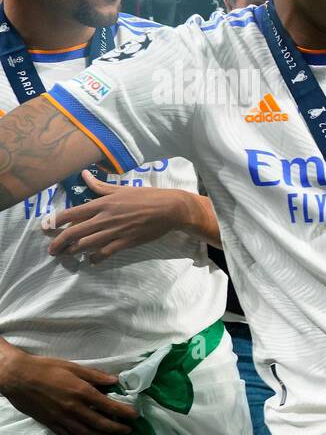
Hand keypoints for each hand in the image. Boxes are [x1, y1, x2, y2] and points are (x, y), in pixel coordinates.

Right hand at [0, 341, 136, 434]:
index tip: (135, 416)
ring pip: (86, 434)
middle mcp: (73, 408)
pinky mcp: (51, 424)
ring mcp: (61, 418)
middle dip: (117, 428)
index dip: (124, 412)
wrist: (17, 377)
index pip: (108, 406)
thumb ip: (95, 375)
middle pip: (100, 423)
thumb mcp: (73, 367)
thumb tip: (115, 380)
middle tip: (128, 430)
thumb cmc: (46, 368)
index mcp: (81, 392)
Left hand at [46, 175, 196, 261]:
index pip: (71, 213)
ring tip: (66, 255)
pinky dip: (94, 258)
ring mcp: (114, 231)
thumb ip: (99, 185)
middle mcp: (104, 218)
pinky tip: (90, 260)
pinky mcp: (125, 242)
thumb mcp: (121, 188)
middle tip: (52, 250)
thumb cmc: (146, 196)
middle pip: (74, 233)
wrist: (169, 209)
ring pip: (86, 245)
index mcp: (102, 203)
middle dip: (59, 243)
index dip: (55, 221)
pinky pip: (104, 253)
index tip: (46, 227)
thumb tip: (83, 174)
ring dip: (73, 252)